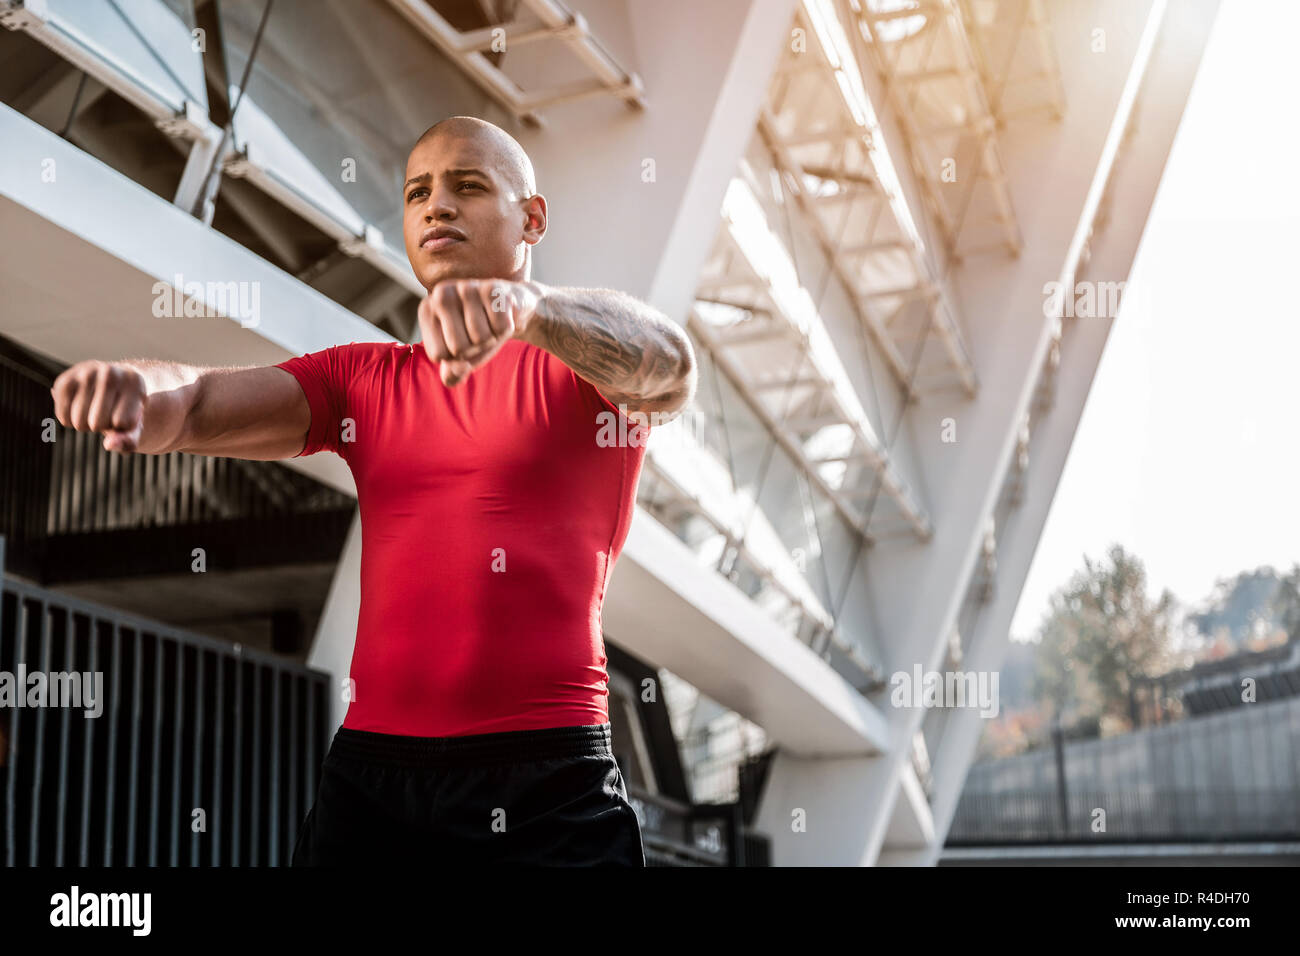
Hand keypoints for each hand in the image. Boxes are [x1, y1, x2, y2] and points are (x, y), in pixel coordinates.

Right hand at [51, 360, 147, 452]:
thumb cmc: (125, 409)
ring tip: (93, 408)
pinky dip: (68, 421)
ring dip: (85, 424)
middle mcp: (110, 373)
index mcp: (135, 383)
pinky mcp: (65, 379)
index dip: (122, 426)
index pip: (122, 423)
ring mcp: (86, 373)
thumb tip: (109, 445)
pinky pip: (62, 416)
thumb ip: (128, 441)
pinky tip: (78, 408)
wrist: (113, 382)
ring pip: (79, 421)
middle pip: (97, 423)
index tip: (125, 412)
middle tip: (107, 411)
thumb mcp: (134, 426)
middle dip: (101, 426)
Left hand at [417, 279, 541, 385]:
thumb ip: (452, 373)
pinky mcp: (492, 288)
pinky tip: (503, 316)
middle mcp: (441, 295)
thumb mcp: (462, 356)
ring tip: (490, 324)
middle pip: (458, 348)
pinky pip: (500, 328)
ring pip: (481, 338)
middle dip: (476, 349)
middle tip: (480, 334)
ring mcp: (466, 288)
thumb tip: (453, 372)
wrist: (510, 308)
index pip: (438, 355)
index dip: (456, 358)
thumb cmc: (480, 332)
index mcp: (427, 310)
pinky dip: (505, 329)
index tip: (462, 342)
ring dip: (492, 339)